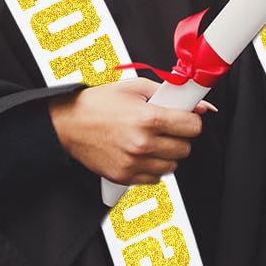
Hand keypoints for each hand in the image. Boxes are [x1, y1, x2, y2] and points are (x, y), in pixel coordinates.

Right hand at [49, 78, 207, 183]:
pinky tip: (141, 152)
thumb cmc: (98, 104)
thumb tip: (197, 104)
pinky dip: (152, 167)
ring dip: (166, 154)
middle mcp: (142, 143)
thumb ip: (168, 93)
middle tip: (166, 127)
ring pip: (172, 166)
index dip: (191, 120)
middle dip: (179, 136)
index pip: (192, 127)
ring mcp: (134, 163)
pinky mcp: (125, 177)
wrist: (68, 124)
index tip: (186, 118)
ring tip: (151, 140)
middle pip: (185, 148)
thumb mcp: (135, 87)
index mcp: (148, 118)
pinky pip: (155, 178)